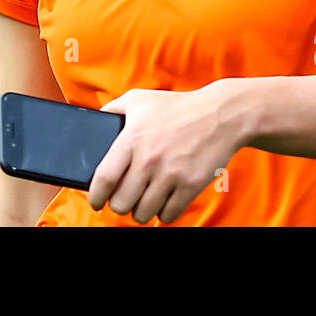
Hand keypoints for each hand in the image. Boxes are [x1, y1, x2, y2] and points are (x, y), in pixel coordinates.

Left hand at [87, 82, 245, 224]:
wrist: (220, 115)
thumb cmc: (177, 107)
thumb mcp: (139, 99)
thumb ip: (112, 109)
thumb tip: (94, 122)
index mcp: (132, 138)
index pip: (104, 178)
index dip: (96, 196)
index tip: (96, 201)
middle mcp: (149, 159)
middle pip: (122, 202)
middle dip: (119, 204)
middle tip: (123, 198)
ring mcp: (171, 175)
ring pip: (144, 213)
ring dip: (141, 211)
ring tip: (143, 201)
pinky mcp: (190, 186)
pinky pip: (168, 215)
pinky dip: (163, 212)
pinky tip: (163, 201)